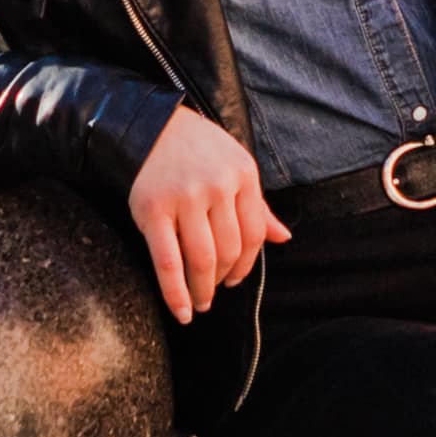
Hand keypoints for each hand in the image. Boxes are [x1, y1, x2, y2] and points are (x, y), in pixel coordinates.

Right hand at [121, 109, 287, 324]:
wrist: (151, 126)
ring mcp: (185, 198)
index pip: (254, 233)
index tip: (235, 279)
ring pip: (202, 259)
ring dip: (203, 290)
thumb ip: (257, 205)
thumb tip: (284, 238)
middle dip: (223, 279)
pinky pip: (168, 261)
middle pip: (229, 249)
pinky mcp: (153, 210)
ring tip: (200, 302)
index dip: (247, 264)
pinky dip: (175, 292)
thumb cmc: (199, 150)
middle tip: (214, 293)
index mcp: (243, 174)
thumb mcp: (235, 167)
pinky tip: (182, 310)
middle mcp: (217, 186)